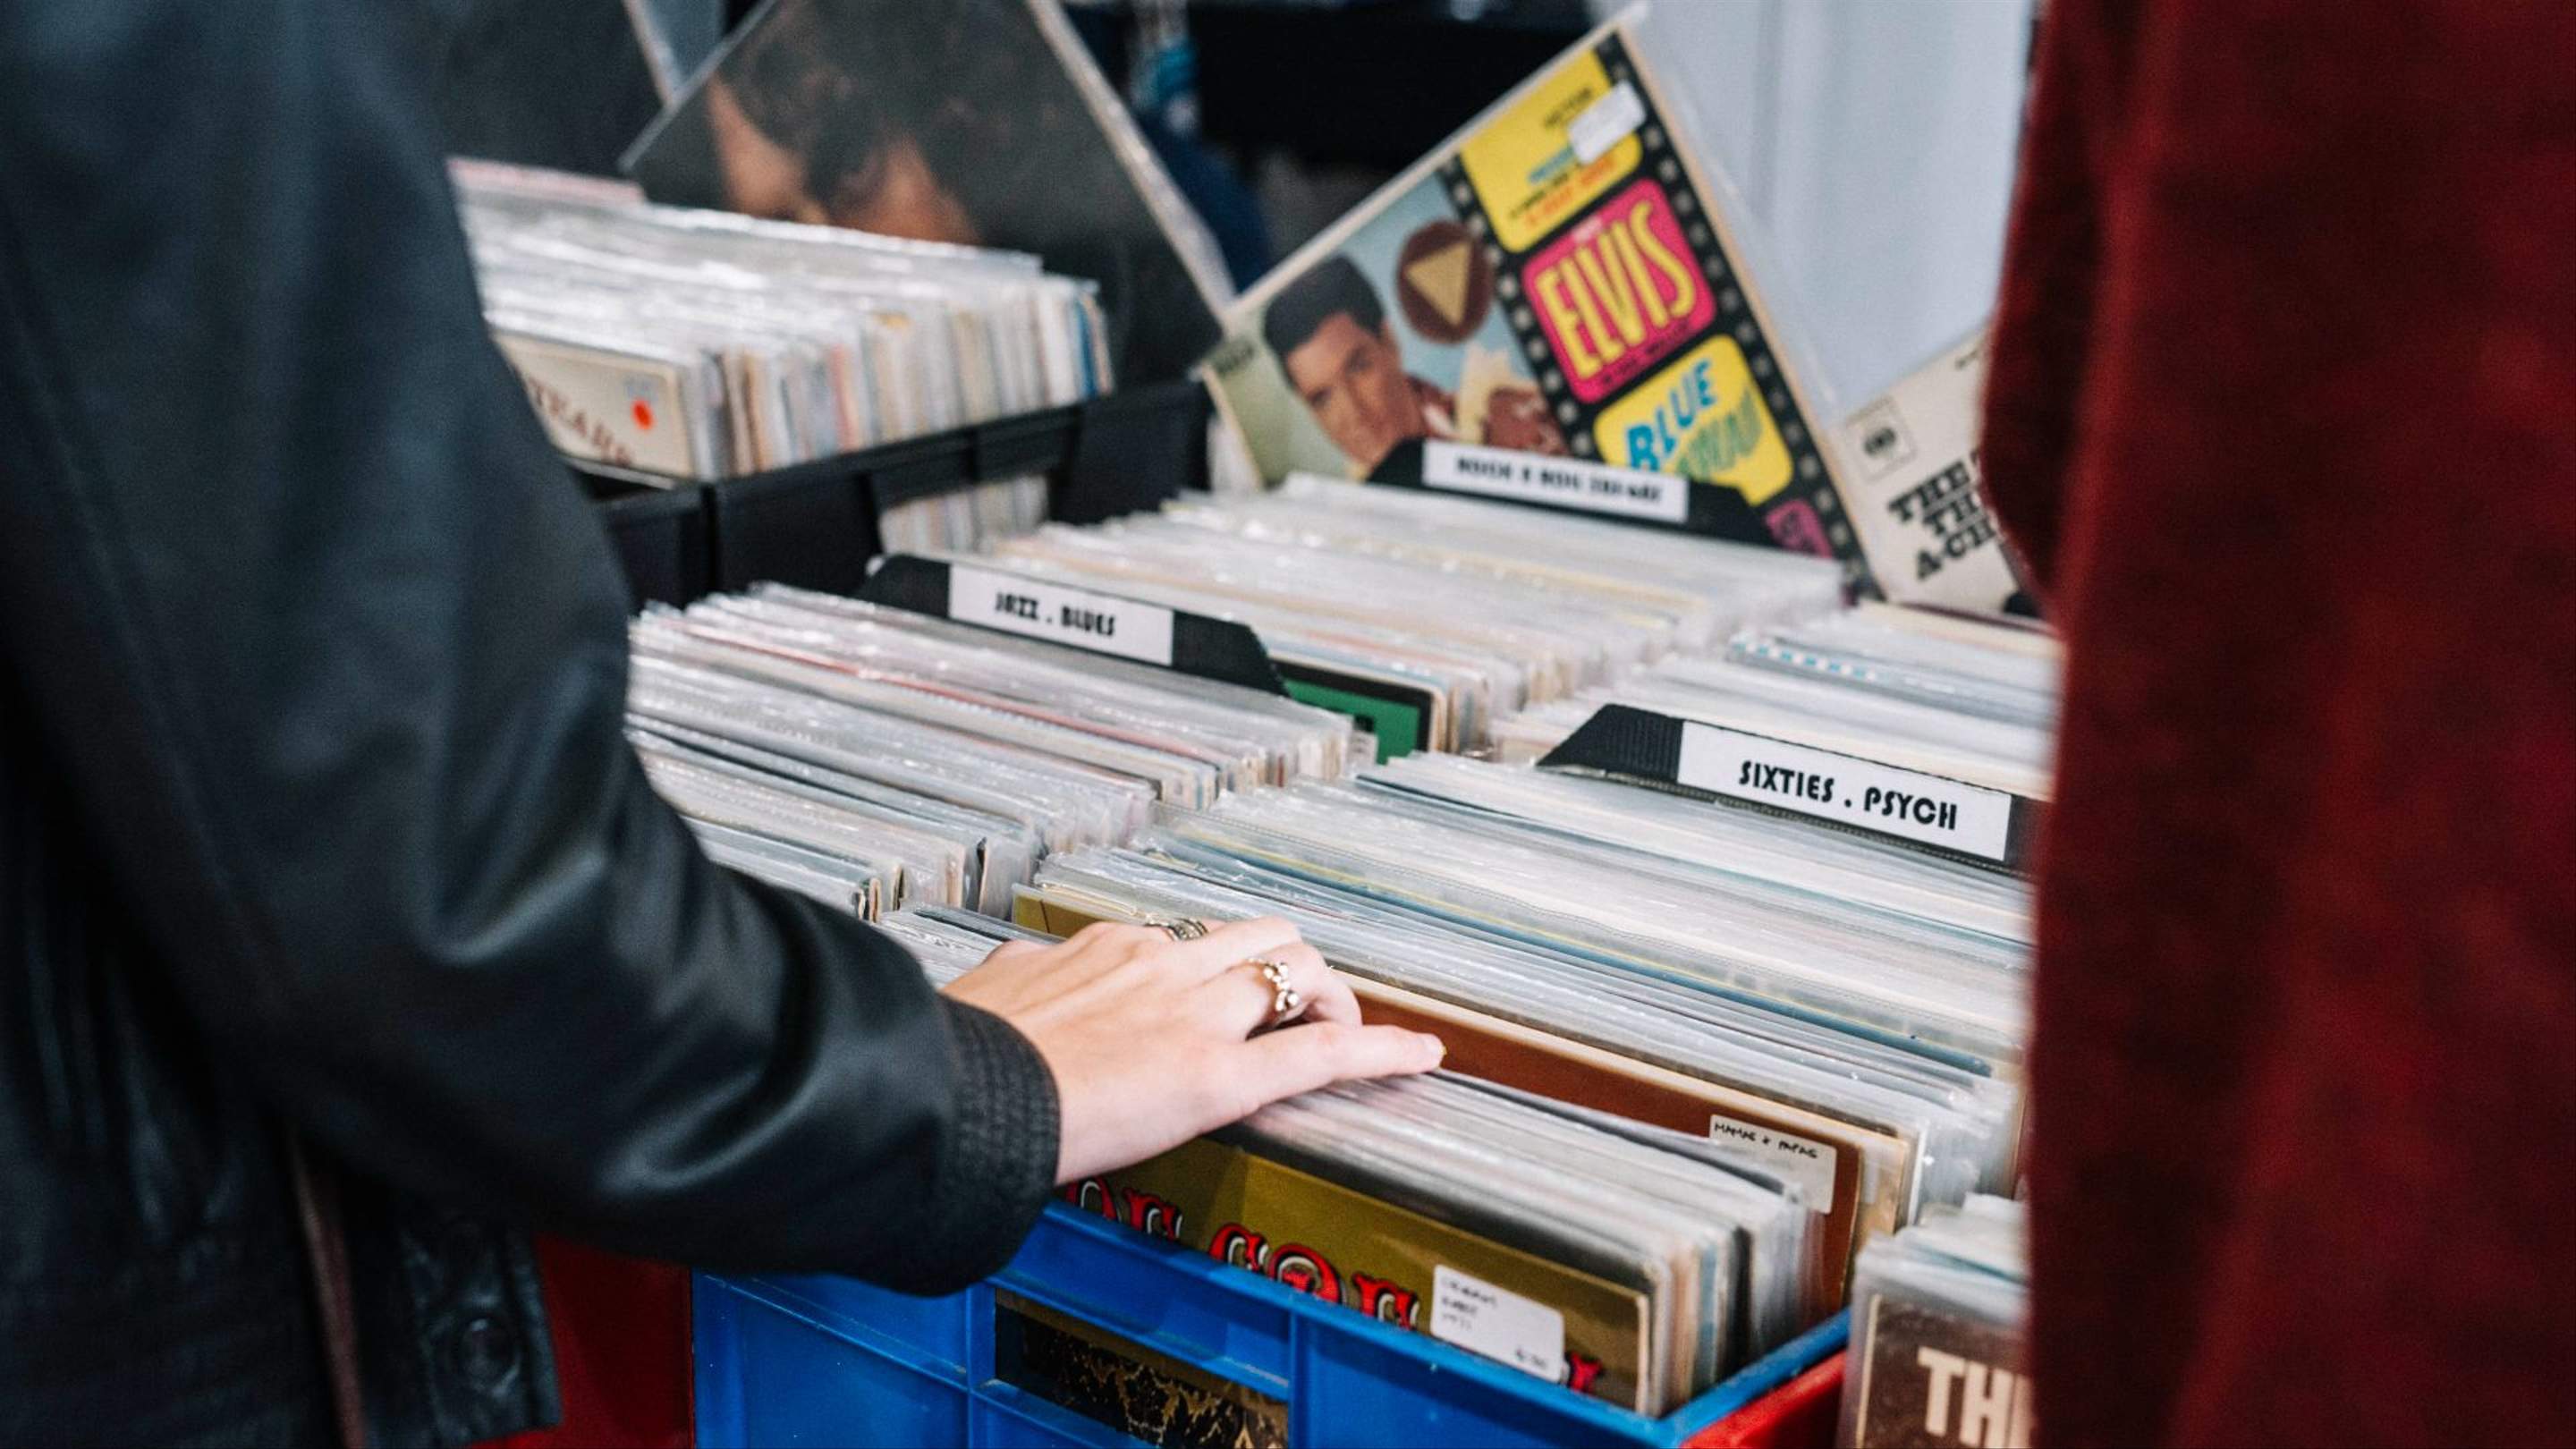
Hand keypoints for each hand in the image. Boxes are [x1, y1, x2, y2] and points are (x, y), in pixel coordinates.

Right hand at [941, 918, 1444, 1183]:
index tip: (1238, 985)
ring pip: (1296, 974)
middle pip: (1263, 939)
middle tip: (1306, 1010)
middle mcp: (1163, 966)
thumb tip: (1011, 980)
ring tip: (1348, 1030)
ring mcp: (1195, 1016)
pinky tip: (1420, 1055)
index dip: (1230, 965)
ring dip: (1332, 998)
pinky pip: (1320, 1053)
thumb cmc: (962, 1054)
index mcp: (1110, 949)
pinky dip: (1380, 1050)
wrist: (956, 1095)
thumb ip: (1025, 981)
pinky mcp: (1217, 1076)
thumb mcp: (994, 993)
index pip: (1194, 940)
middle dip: (1296, 971)